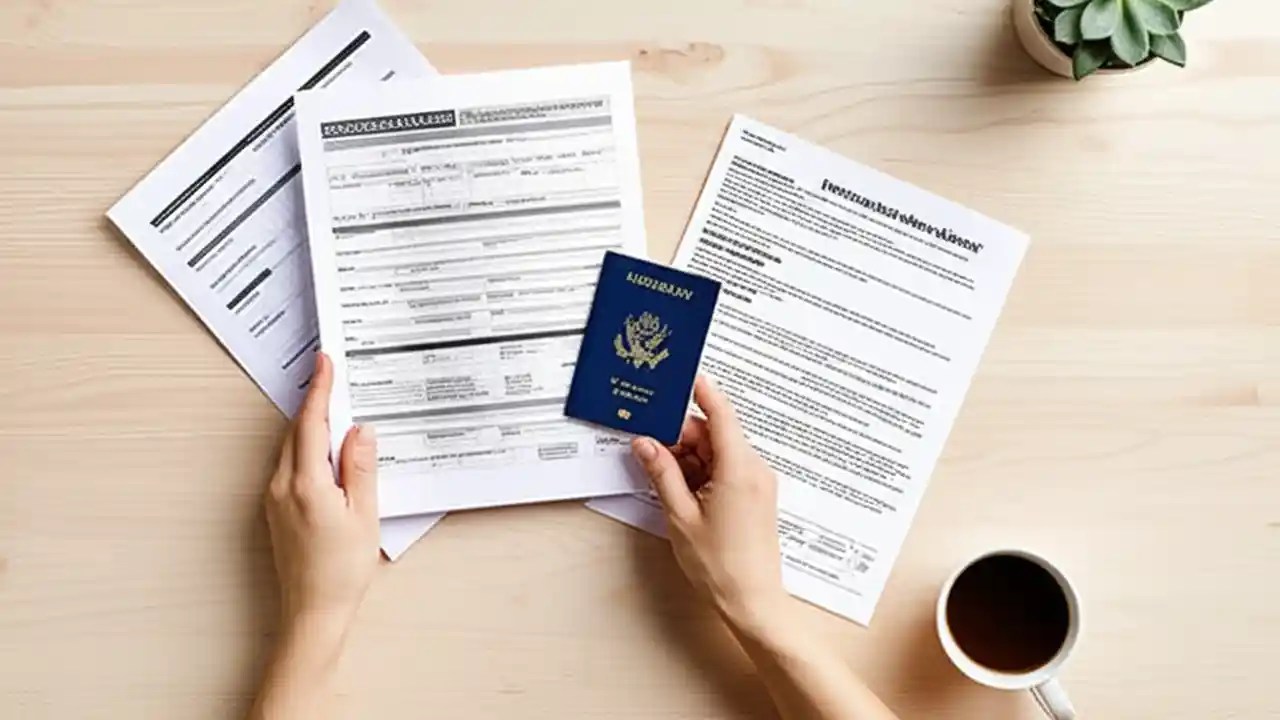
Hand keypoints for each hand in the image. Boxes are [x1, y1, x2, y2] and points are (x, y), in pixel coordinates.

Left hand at [265, 352, 380, 628]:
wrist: (312, 612)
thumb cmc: (341, 571)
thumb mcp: (364, 515)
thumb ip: (361, 468)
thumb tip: (360, 431)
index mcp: (306, 484)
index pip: (312, 423)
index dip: (320, 389)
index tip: (325, 363)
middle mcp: (281, 486)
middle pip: (297, 431)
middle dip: (315, 403)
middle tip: (334, 378)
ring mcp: (273, 499)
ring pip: (291, 447)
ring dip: (311, 426)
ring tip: (336, 411)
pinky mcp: (275, 510)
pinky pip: (289, 466)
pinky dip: (307, 449)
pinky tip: (326, 453)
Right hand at [631, 376, 785, 626]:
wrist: (752, 601)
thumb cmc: (720, 566)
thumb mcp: (680, 516)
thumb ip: (662, 474)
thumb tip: (646, 444)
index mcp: (739, 469)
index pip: (722, 415)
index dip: (703, 393)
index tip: (686, 377)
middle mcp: (754, 470)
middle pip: (715, 434)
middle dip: (682, 436)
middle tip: (650, 445)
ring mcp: (757, 483)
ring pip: (718, 452)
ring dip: (690, 457)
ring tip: (663, 476)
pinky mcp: (755, 495)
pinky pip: (727, 468)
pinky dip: (703, 471)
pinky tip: (681, 488)